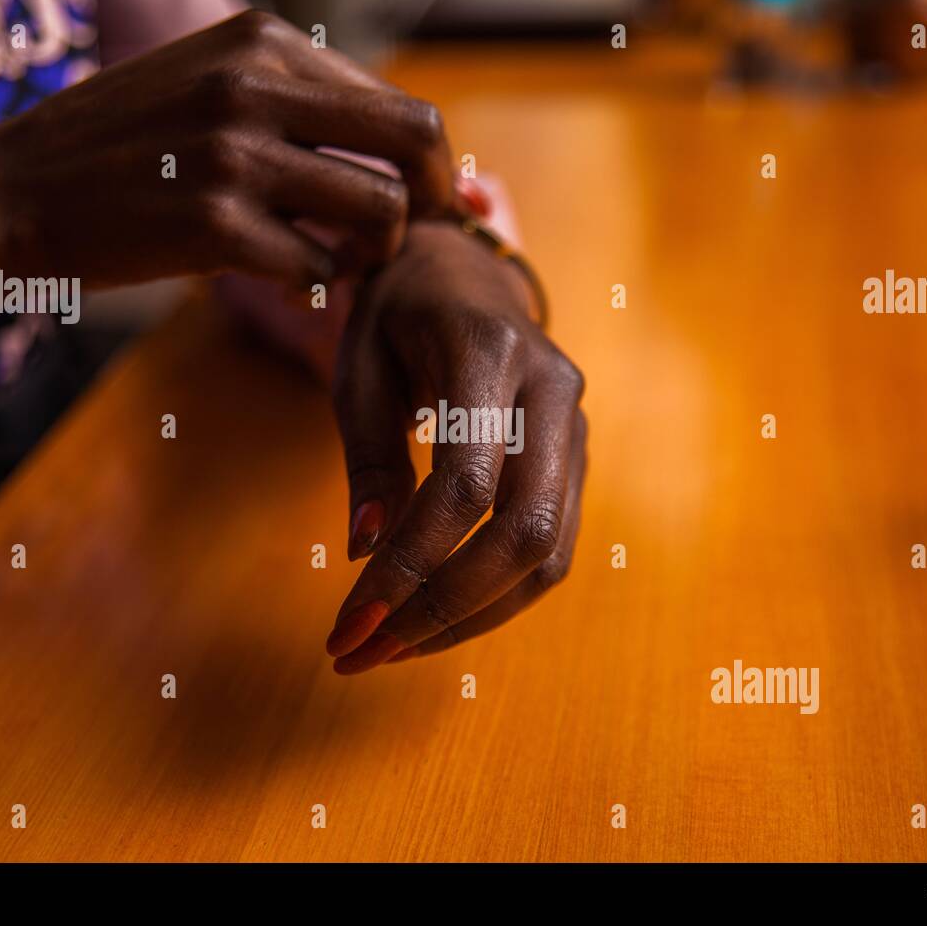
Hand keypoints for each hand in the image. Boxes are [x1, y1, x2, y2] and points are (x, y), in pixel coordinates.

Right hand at [0, 9, 455, 356]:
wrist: (12, 191)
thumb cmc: (124, 146)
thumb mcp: (208, 84)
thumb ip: (298, 102)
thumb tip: (403, 148)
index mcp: (262, 42)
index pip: (401, 105)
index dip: (431, 167)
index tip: (424, 203)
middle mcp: (254, 85)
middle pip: (414, 145)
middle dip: (432, 203)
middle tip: (410, 238)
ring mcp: (233, 154)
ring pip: (378, 213)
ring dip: (370, 253)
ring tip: (335, 261)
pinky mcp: (212, 225)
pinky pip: (318, 270)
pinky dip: (314, 287)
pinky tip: (285, 283)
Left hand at [326, 220, 587, 672]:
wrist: (465, 273)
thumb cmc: (397, 313)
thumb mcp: (360, 366)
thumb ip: (369, 455)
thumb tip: (367, 554)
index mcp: (490, 351)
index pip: (464, 483)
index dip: (410, 563)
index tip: (350, 620)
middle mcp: (552, 390)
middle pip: (525, 532)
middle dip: (443, 609)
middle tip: (366, 652)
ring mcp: (575, 427)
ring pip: (549, 555)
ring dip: (471, 618)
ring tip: (393, 647)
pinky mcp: (576, 459)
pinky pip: (551, 548)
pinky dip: (495, 596)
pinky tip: (433, 614)